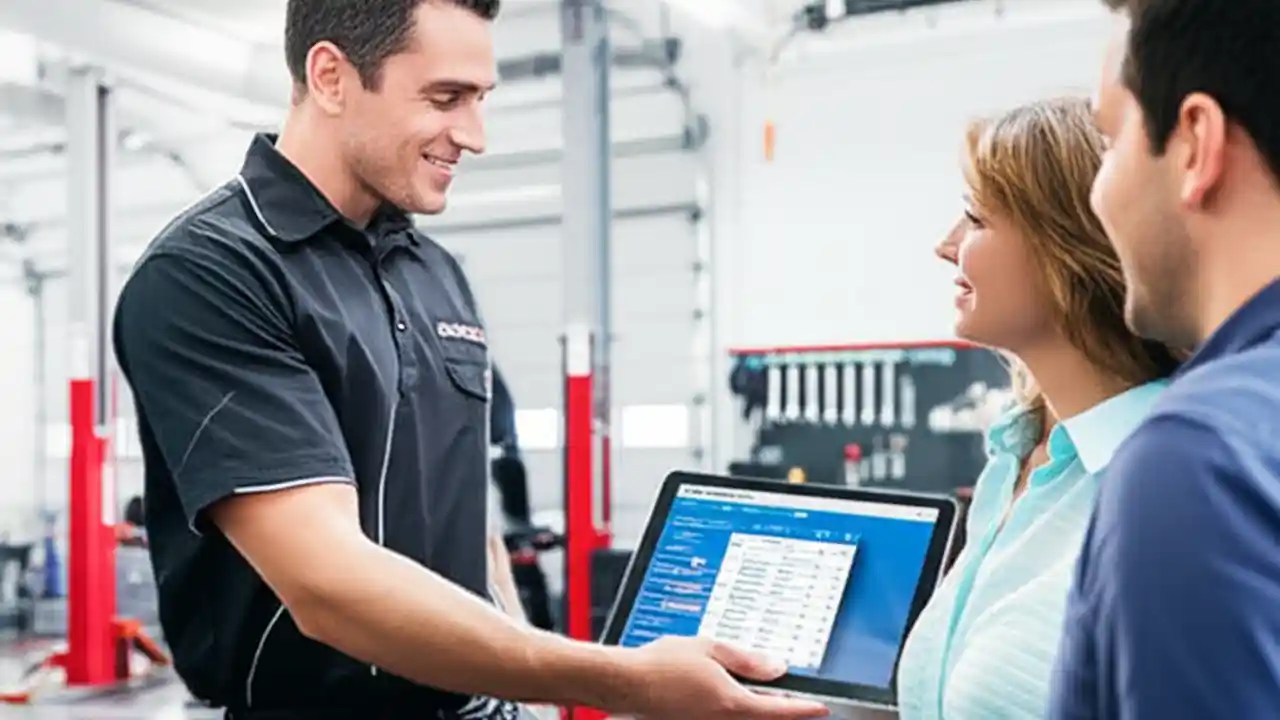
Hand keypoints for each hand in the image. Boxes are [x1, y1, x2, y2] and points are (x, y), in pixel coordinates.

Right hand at [621, 636, 830, 719]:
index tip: (820, 708)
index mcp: (732, 703)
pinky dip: (735, 710)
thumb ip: (747, 660)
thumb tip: (777, 668)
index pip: (779, 711)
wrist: (625, 683)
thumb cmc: (661, 664)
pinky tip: (729, 696)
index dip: (805, 709)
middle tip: (793, 697)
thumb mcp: (710, 649)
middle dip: (780, 710)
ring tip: (760, 693)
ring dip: (757, 709)